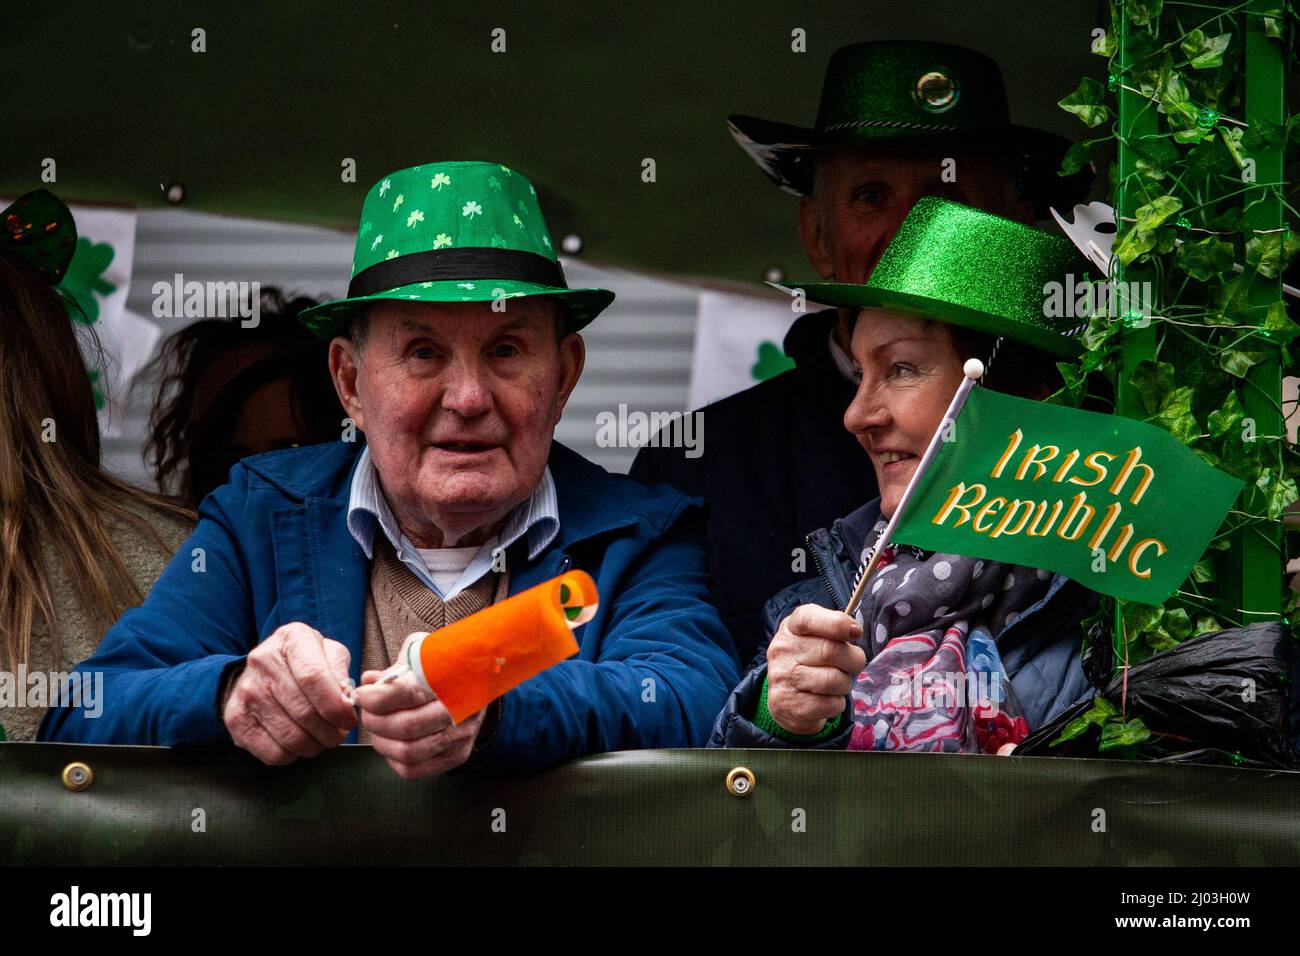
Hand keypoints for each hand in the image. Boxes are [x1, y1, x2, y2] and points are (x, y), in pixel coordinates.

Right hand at [223, 622, 356, 764]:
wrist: (262, 671)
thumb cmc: (304, 663)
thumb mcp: (329, 653)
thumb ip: (341, 672)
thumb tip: (347, 700)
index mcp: (292, 639)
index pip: (314, 676)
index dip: (335, 705)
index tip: (348, 720)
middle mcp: (263, 661)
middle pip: (304, 711)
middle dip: (330, 731)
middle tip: (339, 734)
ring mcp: (247, 691)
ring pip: (291, 736)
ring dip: (314, 745)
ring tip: (322, 739)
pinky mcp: (236, 719)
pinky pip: (273, 753)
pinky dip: (293, 755)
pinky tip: (298, 742)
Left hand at [353, 670, 486, 779]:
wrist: (481, 682)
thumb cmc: (444, 668)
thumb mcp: (423, 655)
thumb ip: (394, 669)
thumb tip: (368, 681)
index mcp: (452, 679)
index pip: (409, 693)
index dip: (377, 697)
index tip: (361, 694)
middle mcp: (460, 710)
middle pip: (407, 726)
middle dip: (375, 720)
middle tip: (366, 712)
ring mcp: (460, 736)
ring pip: (409, 752)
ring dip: (381, 742)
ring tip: (376, 728)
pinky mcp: (457, 755)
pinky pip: (415, 770)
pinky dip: (393, 759)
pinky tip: (392, 743)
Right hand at [765, 603, 865, 735]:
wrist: (786, 701)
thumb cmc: (809, 662)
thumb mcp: (815, 638)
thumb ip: (834, 630)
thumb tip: (855, 630)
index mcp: (790, 628)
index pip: (809, 619)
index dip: (837, 623)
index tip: (856, 632)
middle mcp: (782, 650)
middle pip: (831, 651)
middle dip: (853, 660)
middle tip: (852, 665)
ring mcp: (783, 678)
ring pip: (834, 680)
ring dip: (845, 684)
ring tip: (836, 684)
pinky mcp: (789, 705)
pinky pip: (831, 704)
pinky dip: (837, 703)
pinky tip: (826, 700)